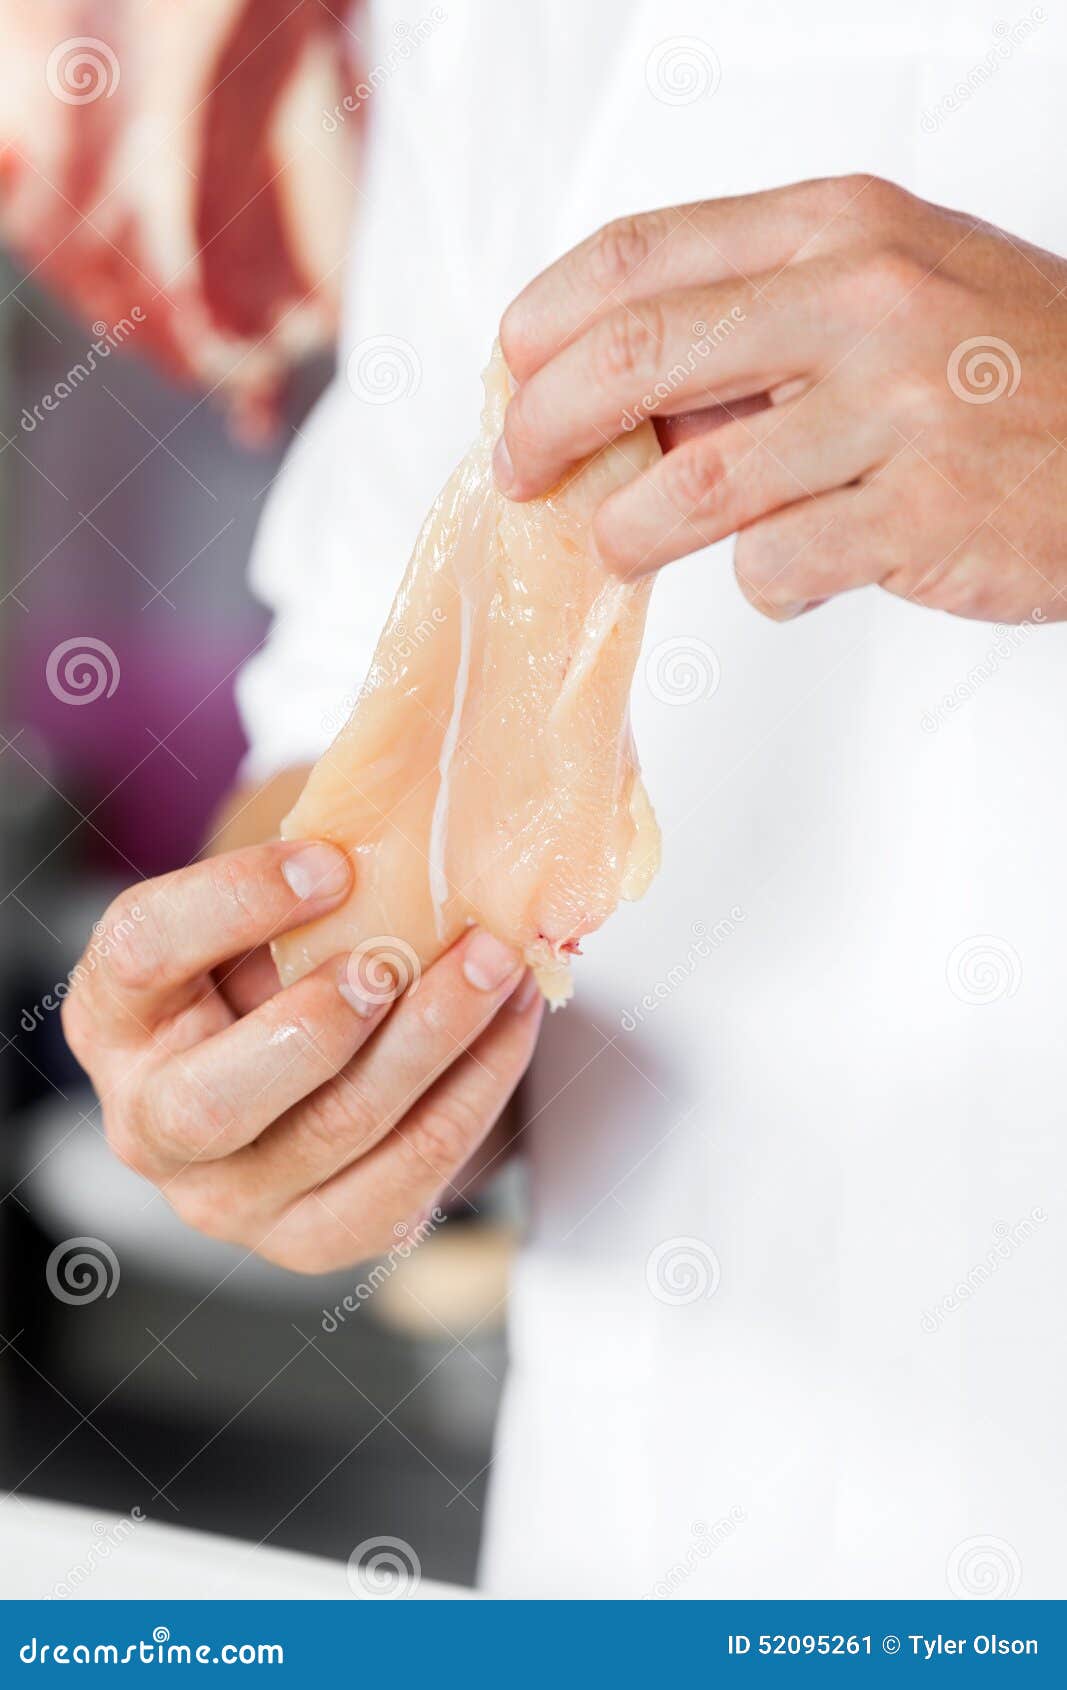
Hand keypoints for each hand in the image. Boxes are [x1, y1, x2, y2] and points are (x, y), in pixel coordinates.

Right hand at [62, 842, 540, 1273]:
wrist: (291, 1076)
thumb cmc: (268, 971)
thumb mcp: (253, 920)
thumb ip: (298, 881)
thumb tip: (407, 815)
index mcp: (113, 1017)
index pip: (143, 952)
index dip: (234, 902)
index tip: (332, 863)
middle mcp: (148, 1126)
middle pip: (215, 1100)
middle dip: (321, 1024)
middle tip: (399, 959)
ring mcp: (229, 1201)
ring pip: (337, 1134)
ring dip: (435, 1041)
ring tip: (496, 964)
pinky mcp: (313, 1239)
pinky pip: (408, 1178)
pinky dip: (475, 1091)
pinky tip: (510, 1024)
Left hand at [495, 175, 1066, 622]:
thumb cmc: (1017, 371)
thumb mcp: (894, 294)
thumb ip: (763, 326)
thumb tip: (621, 395)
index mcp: (839, 228)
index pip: (639, 253)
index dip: (548, 319)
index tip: (514, 369)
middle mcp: (862, 301)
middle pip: (636, 357)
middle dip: (546, 426)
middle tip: (519, 471)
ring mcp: (893, 409)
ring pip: (688, 486)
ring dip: (625, 531)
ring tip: (618, 546)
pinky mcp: (917, 516)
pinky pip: (775, 568)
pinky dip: (762, 587)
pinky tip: (791, 576)